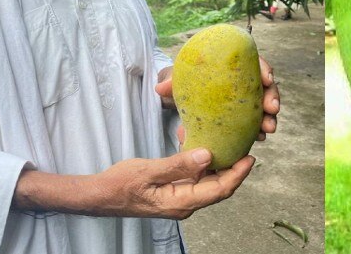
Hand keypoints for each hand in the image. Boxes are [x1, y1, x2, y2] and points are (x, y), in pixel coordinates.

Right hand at [92, 149, 253, 218]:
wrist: (100, 196)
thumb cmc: (120, 184)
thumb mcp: (148, 171)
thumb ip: (179, 164)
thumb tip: (208, 155)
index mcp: (181, 202)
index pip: (219, 189)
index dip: (238, 174)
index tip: (250, 156)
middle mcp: (185, 204)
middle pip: (219, 187)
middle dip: (235, 169)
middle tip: (246, 146)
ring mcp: (180, 200)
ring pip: (209, 184)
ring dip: (221, 167)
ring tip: (231, 145)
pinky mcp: (174, 193)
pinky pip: (197, 181)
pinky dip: (205, 166)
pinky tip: (206, 150)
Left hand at [155, 56, 280, 141]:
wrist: (182, 94)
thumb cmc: (182, 80)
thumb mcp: (176, 78)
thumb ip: (170, 81)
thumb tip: (160, 88)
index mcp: (232, 64)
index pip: (254, 62)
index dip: (265, 69)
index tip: (267, 79)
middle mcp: (243, 80)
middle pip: (265, 85)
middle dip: (272, 97)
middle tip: (271, 109)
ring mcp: (245, 99)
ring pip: (264, 105)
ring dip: (269, 117)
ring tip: (268, 129)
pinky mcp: (243, 115)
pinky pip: (255, 121)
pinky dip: (259, 129)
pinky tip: (259, 138)